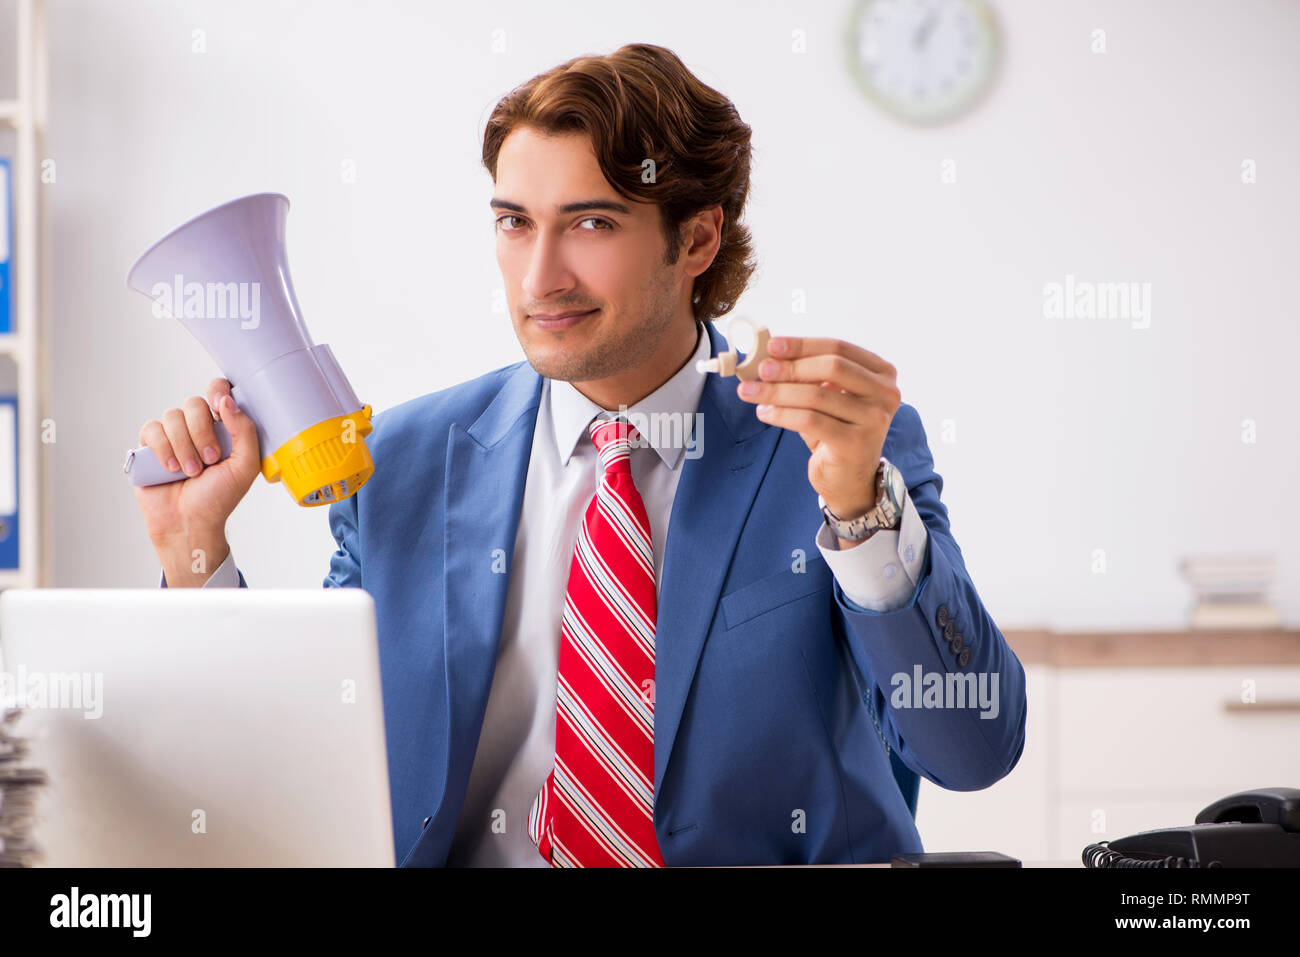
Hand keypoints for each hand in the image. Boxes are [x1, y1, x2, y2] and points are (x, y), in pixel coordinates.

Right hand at [133, 378, 261, 546]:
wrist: (189, 523)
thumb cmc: (218, 498)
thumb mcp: (245, 466)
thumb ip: (244, 431)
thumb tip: (227, 401)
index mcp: (222, 428)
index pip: (218, 392)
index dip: (217, 391)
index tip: (220, 407)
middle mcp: (196, 428)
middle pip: (194, 403)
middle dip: (202, 432)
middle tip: (210, 459)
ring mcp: (172, 436)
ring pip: (172, 416)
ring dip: (183, 446)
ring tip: (191, 471)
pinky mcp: (150, 446)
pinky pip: (151, 429)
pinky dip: (162, 448)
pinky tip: (170, 469)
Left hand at [736, 336, 900, 521]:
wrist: (849, 479)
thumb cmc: (835, 430)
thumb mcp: (828, 396)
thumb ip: (810, 374)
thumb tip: (771, 355)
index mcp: (882, 373)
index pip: (839, 347)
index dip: (803, 344)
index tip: (772, 345)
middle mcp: (885, 393)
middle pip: (832, 367)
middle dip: (791, 366)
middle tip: (761, 369)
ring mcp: (874, 419)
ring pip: (817, 395)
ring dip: (778, 391)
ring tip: (751, 392)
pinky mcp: (856, 443)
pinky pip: (810, 420)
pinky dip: (782, 414)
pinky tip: (764, 413)